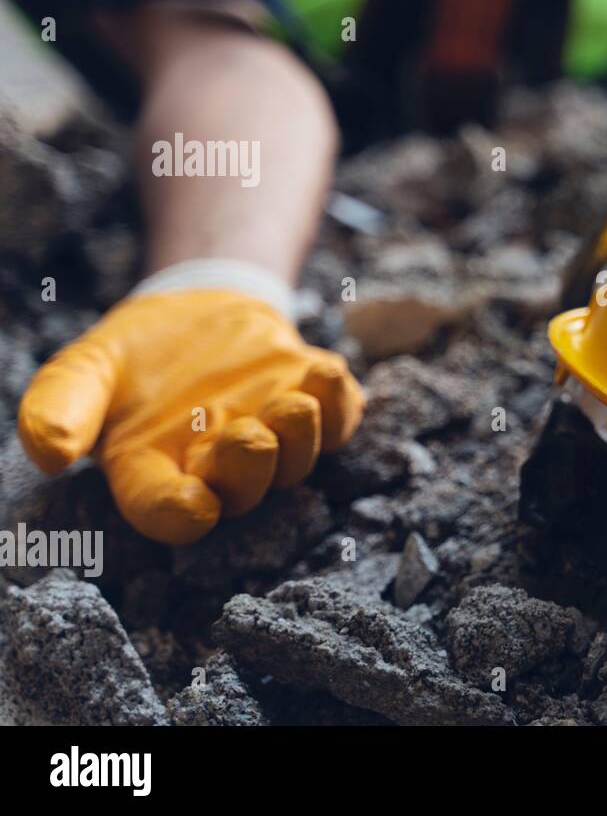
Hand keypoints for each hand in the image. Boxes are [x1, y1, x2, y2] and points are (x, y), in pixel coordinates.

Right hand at [17, 290, 363, 543]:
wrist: (194, 309)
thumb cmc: (134, 355)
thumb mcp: (85, 371)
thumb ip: (61, 408)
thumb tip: (50, 452)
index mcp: (155, 473)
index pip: (166, 509)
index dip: (180, 514)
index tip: (193, 505)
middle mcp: (219, 469)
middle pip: (242, 490)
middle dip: (248, 468)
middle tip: (248, 437)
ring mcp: (272, 439)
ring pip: (295, 460)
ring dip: (299, 438)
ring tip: (294, 405)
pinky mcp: (312, 406)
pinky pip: (338, 419)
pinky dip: (338, 402)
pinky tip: (326, 372)